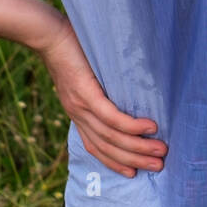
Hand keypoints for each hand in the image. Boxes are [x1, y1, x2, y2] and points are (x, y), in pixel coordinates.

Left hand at [37, 18, 166, 177]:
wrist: (46, 34)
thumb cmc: (69, 48)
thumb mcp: (82, 75)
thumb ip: (97, 88)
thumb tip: (124, 91)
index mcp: (76, 113)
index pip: (96, 147)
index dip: (115, 162)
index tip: (134, 172)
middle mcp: (78, 115)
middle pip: (107, 147)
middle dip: (135, 159)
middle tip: (159, 165)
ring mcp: (81, 106)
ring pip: (112, 136)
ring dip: (138, 147)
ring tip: (160, 150)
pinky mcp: (86, 93)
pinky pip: (111, 116)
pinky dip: (131, 126)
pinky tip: (149, 128)